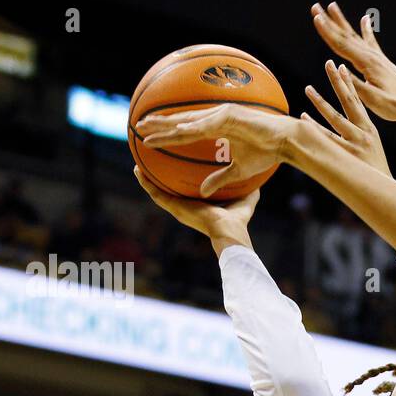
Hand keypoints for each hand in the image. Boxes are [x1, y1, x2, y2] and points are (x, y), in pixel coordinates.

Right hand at [134, 166, 256, 253]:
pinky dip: (145, 183)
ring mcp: (178, 208)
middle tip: (151, 164)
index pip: (186, 192)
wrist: (229, 231)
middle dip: (160, 178)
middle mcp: (185, 208)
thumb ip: (249, 189)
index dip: (180, 181)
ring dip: (147, 179)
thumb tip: (257, 180)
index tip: (176, 168)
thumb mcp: (244, 199)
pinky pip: (155, 193)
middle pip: (168, 191)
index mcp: (199, 206)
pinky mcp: (174, 207)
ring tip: (137, 165)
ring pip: (157, 191)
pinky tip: (137, 170)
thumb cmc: (238, 220)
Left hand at [136, 104, 295, 197]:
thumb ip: (219, 178)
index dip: (167, 134)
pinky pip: (207, 124)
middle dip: (158, 123)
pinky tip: (177, 130)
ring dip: (168, 123)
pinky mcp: (231, 116)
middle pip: (181, 121)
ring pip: (189, 121)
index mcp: (215, 128)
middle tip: (138, 125)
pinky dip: (192, 127)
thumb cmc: (266, 154)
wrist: (285, 143)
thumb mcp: (238, 171)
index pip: (185, 131)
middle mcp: (215, 118)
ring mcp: (222, 114)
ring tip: (148, 126)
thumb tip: (204, 190)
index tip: (148, 137)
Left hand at [303, 59, 390, 176]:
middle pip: (349, 102)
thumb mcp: (370, 148)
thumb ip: (357, 134)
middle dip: (338, 81)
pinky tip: (303, 118)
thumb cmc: (374, 170)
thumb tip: (344, 125)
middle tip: (328, 63)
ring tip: (308, 88)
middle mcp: (363, 132)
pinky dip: (315, 128)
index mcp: (369, 129)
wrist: (384, 189)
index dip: (348, 83)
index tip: (340, 66)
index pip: (358, 100)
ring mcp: (355, 143)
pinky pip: (327, 139)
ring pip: (335, 118)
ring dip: (321, 102)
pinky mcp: (347, 155)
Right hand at [310, 1, 395, 123]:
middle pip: (345, 35)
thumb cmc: (395, 105)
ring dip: (342, 22)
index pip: (341, 45)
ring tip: (333, 7)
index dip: (327, 32)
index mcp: (367, 64)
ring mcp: (377, 57)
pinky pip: (371, 41)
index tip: (315, 18)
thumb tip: (338, 68)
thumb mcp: (372, 99)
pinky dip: (366, 30)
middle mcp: (371, 56)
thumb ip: (354, 83)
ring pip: (355, 36)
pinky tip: (366, 20)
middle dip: (329, 22)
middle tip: (316, 6)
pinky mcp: (382, 61)